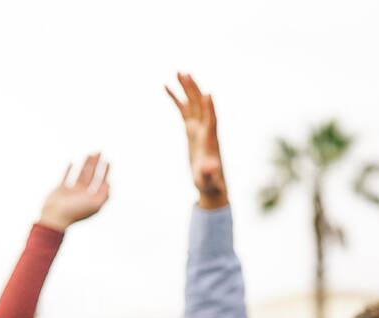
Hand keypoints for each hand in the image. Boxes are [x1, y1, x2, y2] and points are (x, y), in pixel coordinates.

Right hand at [37, 154, 109, 232]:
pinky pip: (66, 177)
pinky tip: (72, 162)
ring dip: (86, 164)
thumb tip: (109, 183)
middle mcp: (83, 195)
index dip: (105, 172)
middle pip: (92, 176)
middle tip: (99, 152)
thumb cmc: (75, 211)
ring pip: (81, 175)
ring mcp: (72, 192)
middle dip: (96, 164)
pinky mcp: (61, 190)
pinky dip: (69, 170)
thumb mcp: (95, 204)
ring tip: (90, 154)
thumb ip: (104, 195)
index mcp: (92, 199)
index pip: (101, 183)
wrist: (55, 216)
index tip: (108, 161)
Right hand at [165, 73, 227, 209]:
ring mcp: (198, 128)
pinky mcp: (191, 130)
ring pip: (193, 103)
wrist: (211, 184)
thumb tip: (211, 167)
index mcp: (211, 141)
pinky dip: (176, 98)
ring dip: (186, 88)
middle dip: (194, 91)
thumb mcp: (208, 181)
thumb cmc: (210, 184)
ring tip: (178, 72)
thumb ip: (209, 173)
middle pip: (201, 106)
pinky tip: (166, 86)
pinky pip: (183, 110)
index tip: (208, 94)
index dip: (210, 109)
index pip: (212, 122)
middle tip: (185, 74)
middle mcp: (206, 130)